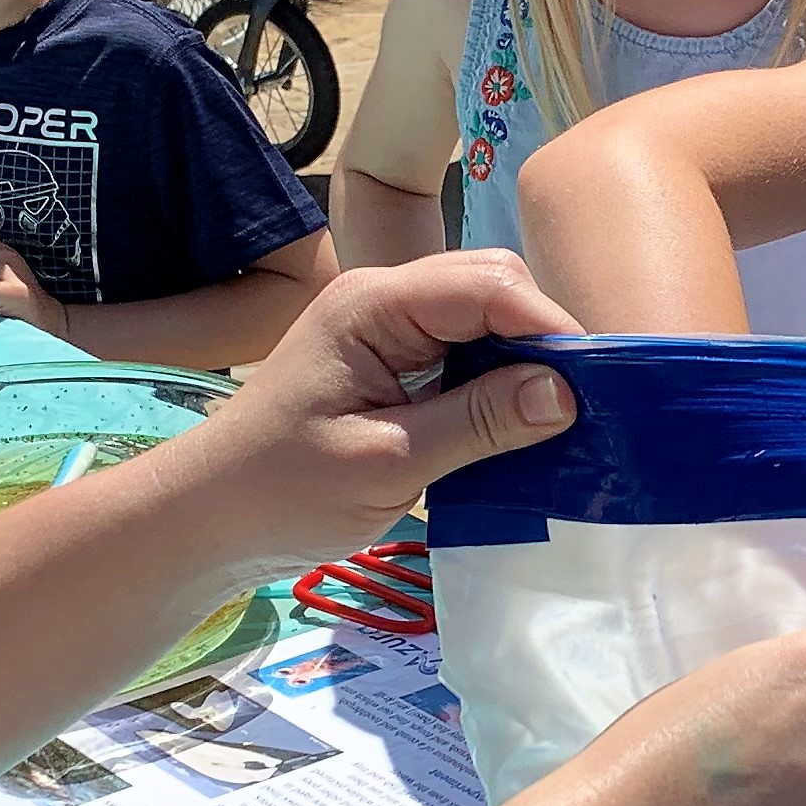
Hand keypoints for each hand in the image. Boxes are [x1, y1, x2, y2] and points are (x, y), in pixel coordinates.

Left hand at [162, 251, 580, 577]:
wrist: (207, 519)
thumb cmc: (283, 492)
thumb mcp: (389, 462)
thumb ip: (479, 423)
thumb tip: (566, 393)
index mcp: (375, 304)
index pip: (489, 285)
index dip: (550, 327)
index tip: (598, 386)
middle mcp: (383, 299)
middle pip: (492, 287)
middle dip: (543, 337)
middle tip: (584, 405)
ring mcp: (384, 330)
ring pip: (481, 319)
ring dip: (522, 360)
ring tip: (562, 416)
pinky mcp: (387, 364)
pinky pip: (460, 352)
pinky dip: (495, 381)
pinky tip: (517, 425)